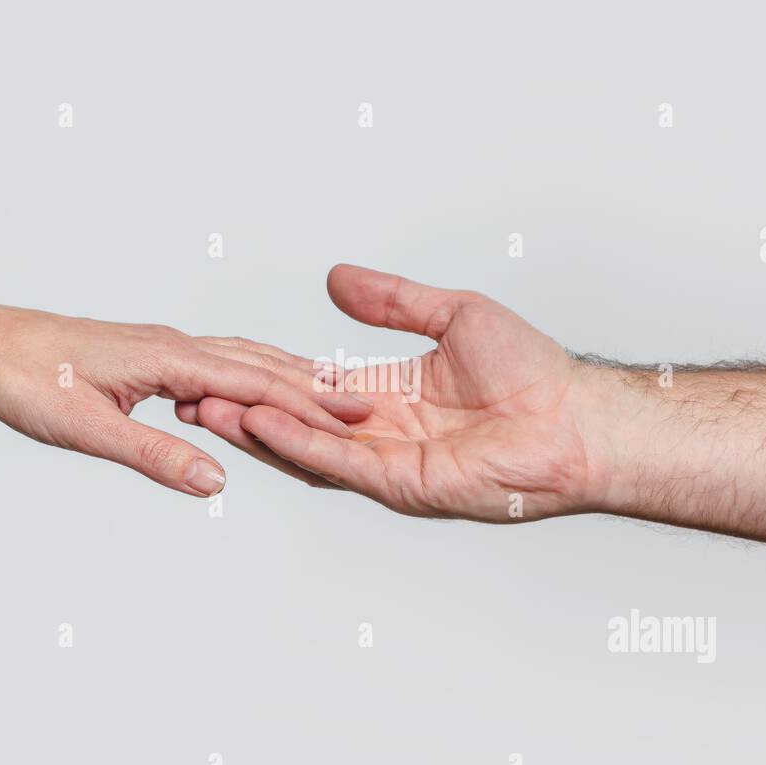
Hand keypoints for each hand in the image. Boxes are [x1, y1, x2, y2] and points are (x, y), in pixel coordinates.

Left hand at [0, 303, 371, 496]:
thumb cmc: (28, 381)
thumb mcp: (87, 428)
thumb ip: (155, 454)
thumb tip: (217, 480)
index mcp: (167, 357)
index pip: (254, 384)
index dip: (307, 404)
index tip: (355, 421)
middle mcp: (175, 345)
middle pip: (261, 365)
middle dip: (316, 387)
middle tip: (369, 408)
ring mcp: (167, 346)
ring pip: (245, 358)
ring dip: (292, 376)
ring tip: (336, 392)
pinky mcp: (155, 355)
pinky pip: (222, 363)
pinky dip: (258, 374)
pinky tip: (265, 385)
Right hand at [175, 266, 602, 519]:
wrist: (574, 417)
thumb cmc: (531, 369)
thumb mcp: (452, 314)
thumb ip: (391, 300)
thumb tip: (337, 279)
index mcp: (389, 397)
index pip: (313, 388)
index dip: (269, 376)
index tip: (223, 360)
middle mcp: (382, 434)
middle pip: (300, 423)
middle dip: (246, 408)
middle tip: (191, 390)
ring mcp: (388, 464)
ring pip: (309, 448)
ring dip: (258, 430)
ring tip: (208, 406)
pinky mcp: (402, 485)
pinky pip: (341, 464)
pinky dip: (299, 443)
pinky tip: (262, 422)